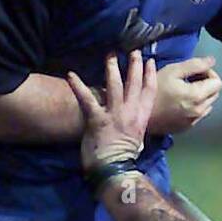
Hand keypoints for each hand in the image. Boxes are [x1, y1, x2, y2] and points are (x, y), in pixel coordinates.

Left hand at [65, 51, 156, 171]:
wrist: (114, 169)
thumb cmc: (125, 157)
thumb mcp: (138, 139)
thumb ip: (137, 125)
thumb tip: (136, 119)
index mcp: (141, 117)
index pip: (149, 92)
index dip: (150, 75)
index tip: (150, 62)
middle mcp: (130, 112)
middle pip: (134, 84)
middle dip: (135, 66)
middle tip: (134, 51)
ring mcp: (114, 114)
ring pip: (114, 85)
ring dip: (112, 68)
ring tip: (111, 55)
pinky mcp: (96, 118)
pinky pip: (86, 99)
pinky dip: (78, 86)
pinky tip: (71, 74)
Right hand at [149, 56, 221, 133]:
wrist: (138, 113)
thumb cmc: (153, 90)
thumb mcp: (172, 71)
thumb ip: (195, 64)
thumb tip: (211, 61)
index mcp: (197, 96)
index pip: (218, 82)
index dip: (208, 73)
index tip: (195, 72)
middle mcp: (199, 111)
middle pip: (215, 93)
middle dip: (206, 84)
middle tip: (189, 79)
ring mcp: (193, 121)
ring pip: (208, 104)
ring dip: (201, 95)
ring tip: (184, 90)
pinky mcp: (187, 127)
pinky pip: (199, 114)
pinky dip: (194, 106)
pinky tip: (179, 101)